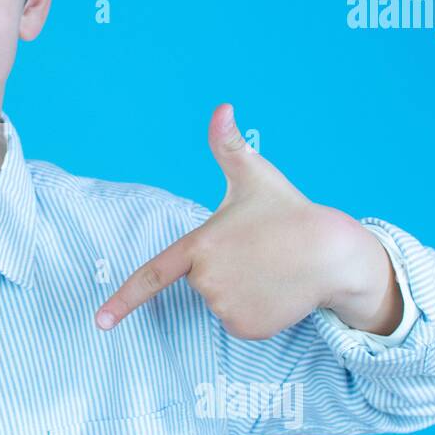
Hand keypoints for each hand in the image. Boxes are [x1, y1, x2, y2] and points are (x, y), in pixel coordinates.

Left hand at [94, 103, 400, 339]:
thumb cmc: (290, 213)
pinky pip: (240, 322)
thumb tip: (222, 106)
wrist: (335, 253)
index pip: (152, 276)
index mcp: (200, 245)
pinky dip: (256, 311)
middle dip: (224, 268)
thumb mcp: (255, 177)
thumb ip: (228, 146)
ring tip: (270, 270)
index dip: (123, 300)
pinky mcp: (246, 328)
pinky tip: (277, 292)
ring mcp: (226, 306)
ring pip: (221, 303)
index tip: (99, 323)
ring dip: (241, 290)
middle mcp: (207, 280)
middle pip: (201, 281)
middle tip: (256, 252)